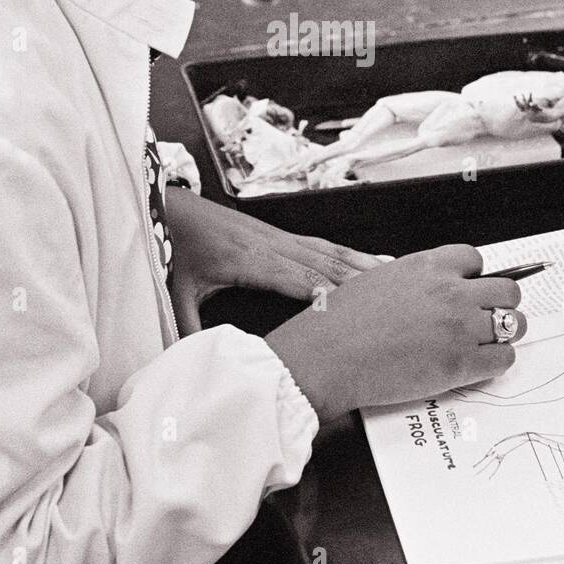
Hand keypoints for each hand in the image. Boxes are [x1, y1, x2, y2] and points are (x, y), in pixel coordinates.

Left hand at [164, 188, 381, 330]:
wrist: (164, 203)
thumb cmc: (172, 242)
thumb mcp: (174, 289)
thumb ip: (185, 325)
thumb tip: (194, 360)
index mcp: (248, 258)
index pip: (300, 279)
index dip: (332, 295)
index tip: (362, 312)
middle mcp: (269, 243)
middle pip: (325, 264)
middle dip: (362, 282)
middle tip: (399, 299)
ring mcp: (275, 236)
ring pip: (328, 251)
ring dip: (361, 264)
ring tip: (396, 277)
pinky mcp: (274, 233)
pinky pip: (319, 244)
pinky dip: (347, 253)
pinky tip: (365, 259)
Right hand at [265, 244, 526, 422]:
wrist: (327, 357)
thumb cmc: (339, 322)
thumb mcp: (375, 280)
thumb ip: (411, 281)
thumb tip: (426, 289)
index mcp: (427, 266)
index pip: (475, 259)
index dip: (476, 276)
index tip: (472, 288)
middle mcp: (449, 292)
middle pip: (506, 289)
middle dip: (501, 303)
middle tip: (488, 316)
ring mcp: (459, 327)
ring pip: (513, 323)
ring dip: (504, 333)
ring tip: (489, 343)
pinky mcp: (460, 363)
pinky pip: (503, 359)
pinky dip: (497, 363)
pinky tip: (480, 366)